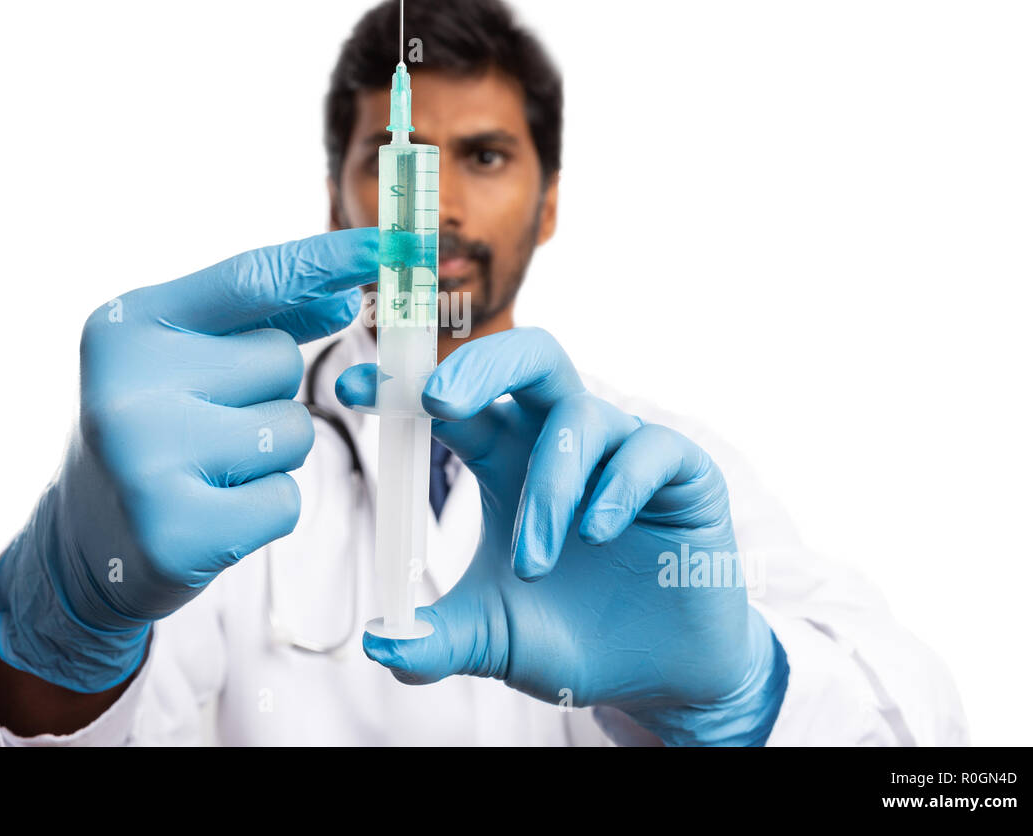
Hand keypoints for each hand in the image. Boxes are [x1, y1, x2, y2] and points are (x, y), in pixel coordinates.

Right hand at [0, 229, 377, 691]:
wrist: (83, 546)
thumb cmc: (153, 434)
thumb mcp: (184, 360)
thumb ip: (261, 322)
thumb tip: (346, 296)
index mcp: (127, 326)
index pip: (249, 278)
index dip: (329, 258)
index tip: (395, 241)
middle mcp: (126, 385)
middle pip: (280, 363)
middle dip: (265, 395)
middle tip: (204, 427)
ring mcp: (145, 461)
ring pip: (292, 433)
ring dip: (270, 457)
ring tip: (206, 471)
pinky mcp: (175, 531)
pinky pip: (285, 499)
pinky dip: (265, 510)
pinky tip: (211, 516)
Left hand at [336, 328, 788, 744]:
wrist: (658, 675)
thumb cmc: (570, 636)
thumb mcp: (490, 640)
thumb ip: (433, 640)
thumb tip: (376, 642)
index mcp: (507, 458)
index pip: (456, 402)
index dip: (406, 388)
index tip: (351, 391)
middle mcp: (562, 440)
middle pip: (530, 357)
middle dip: (481, 361)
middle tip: (437, 398)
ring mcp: (623, 450)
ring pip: (580, 417)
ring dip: (547, 486)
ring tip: (532, 563)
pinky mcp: (682, 472)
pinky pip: (648, 447)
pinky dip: (616, 487)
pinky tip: (598, 533)